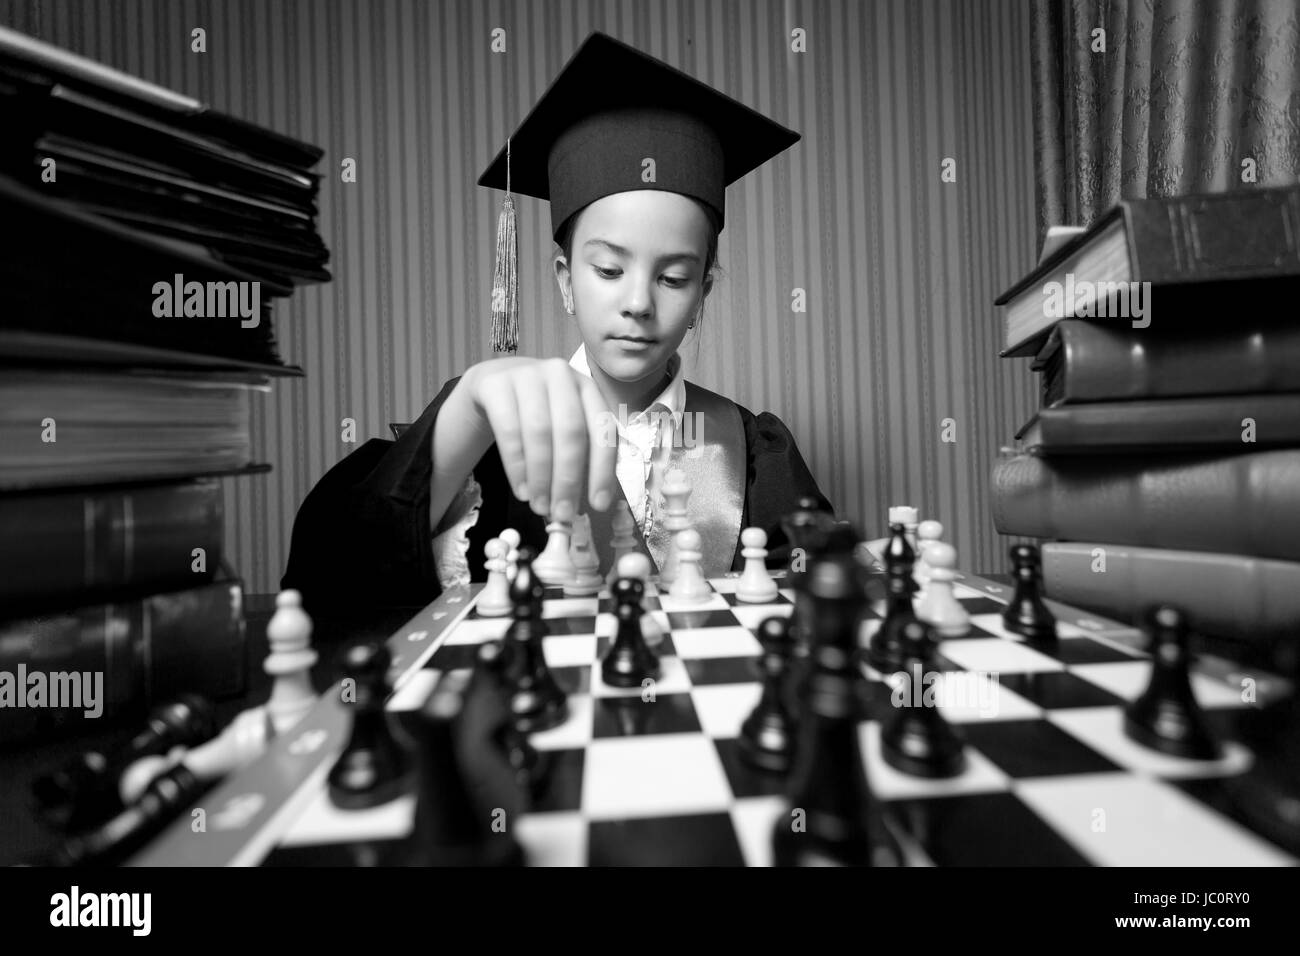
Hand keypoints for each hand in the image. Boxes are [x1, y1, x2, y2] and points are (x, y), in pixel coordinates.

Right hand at [458, 357, 617, 519]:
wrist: (493, 385)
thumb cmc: (538, 413)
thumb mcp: (563, 425)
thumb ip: (580, 456)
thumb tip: (590, 504)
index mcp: (587, 387)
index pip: (602, 430)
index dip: (603, 469)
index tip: (599, 505)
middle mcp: (560, 374)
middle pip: (571, 432)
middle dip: (568, 478)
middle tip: (563, 513)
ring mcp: (526, 374)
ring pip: (539, 432)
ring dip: (541, 477)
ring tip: (540, 506)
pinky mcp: (495, 384)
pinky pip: (508, 429)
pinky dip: (517, 466)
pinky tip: (521, 490)